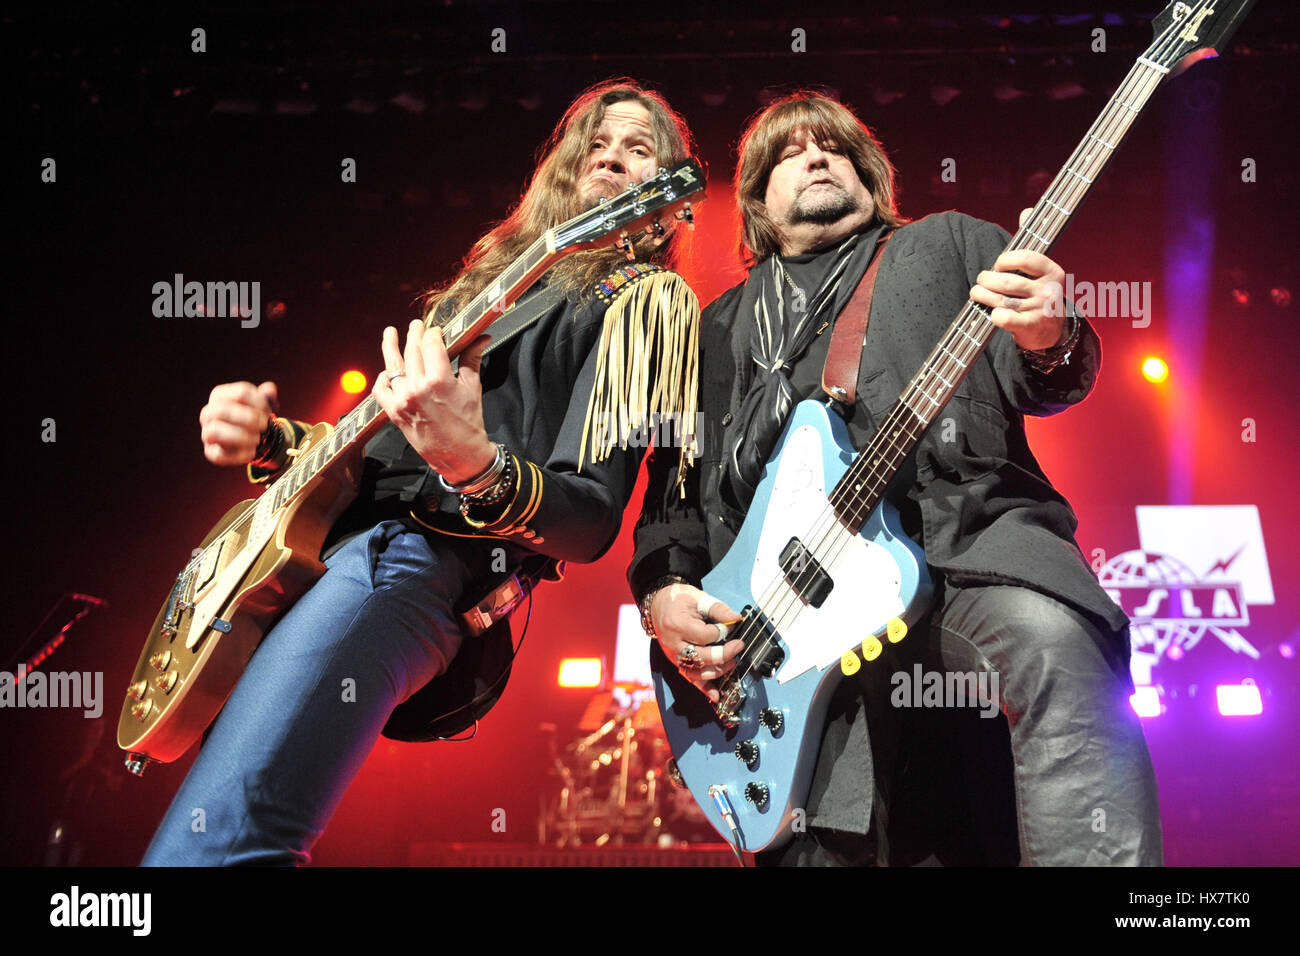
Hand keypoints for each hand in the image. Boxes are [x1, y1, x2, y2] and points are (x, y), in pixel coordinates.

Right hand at [199, 380, 278, 464]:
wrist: (248, 437)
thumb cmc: (252, 416)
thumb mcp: (260, 404)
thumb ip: (266, 396)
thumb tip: (269, 389)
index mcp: (220, 395)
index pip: (241, 393)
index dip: (260, 403)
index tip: (269, 411)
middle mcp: (208, 413)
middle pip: (223, 410)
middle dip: (249, 419)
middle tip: (264, 425)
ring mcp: (206, 433)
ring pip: (215, 431)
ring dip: (241, 436)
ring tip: (257, 439)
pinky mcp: (210, 452)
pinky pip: (220, 454)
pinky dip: (239, 454)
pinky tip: (252, 451)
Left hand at [372, 320, 495, 483]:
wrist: (459, 455)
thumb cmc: (469, 423)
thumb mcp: (472, 388)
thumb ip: (471, 359)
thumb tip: (481, 338)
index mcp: (439, 380)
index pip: (431, 344)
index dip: (433, 333)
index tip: (436, 330)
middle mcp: (417, 388)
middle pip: (412, 350)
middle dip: (414, 334)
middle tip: (416, 325)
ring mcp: (402, 400)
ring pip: (393, 366)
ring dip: (391, 347)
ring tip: (390, 333)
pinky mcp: (394, 412)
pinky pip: (381, 390)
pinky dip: (383, 378)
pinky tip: (387, 370)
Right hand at [650, 582, 744, 702]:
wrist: (658, 605)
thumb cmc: (679, 600)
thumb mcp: (698, 598)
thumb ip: (718, 609)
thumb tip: (737, 619)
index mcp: (677, 625)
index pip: (706, 635)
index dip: (724, 632)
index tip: (733, 626)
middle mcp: (673, 644)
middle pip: (703, 656)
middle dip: (725, 654)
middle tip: (739, 646)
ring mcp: (673, 656)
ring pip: (698, 672)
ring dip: (719, 670)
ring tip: (733, 662)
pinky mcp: (676, 663)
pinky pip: (690, 679)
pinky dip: (704, 688)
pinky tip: (716, 695)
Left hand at [969, 207, 1067, 351]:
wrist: (1050, 329)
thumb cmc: (1036, 293)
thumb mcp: (1039, 269)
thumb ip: (1031, 240)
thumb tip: (1027, 210)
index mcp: (1052, 271)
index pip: (1027, 258)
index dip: (1006, 259)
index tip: (998, 264)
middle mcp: (1049, 290)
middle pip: (1008, 282)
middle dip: (987, 280)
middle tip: (981, 280)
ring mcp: (1041, 310)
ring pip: (1002, 300)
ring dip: (982, 295)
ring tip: (977, 293)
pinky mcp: (1031, 327)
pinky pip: (1006, 319)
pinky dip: (994, 316)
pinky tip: (990, 313)